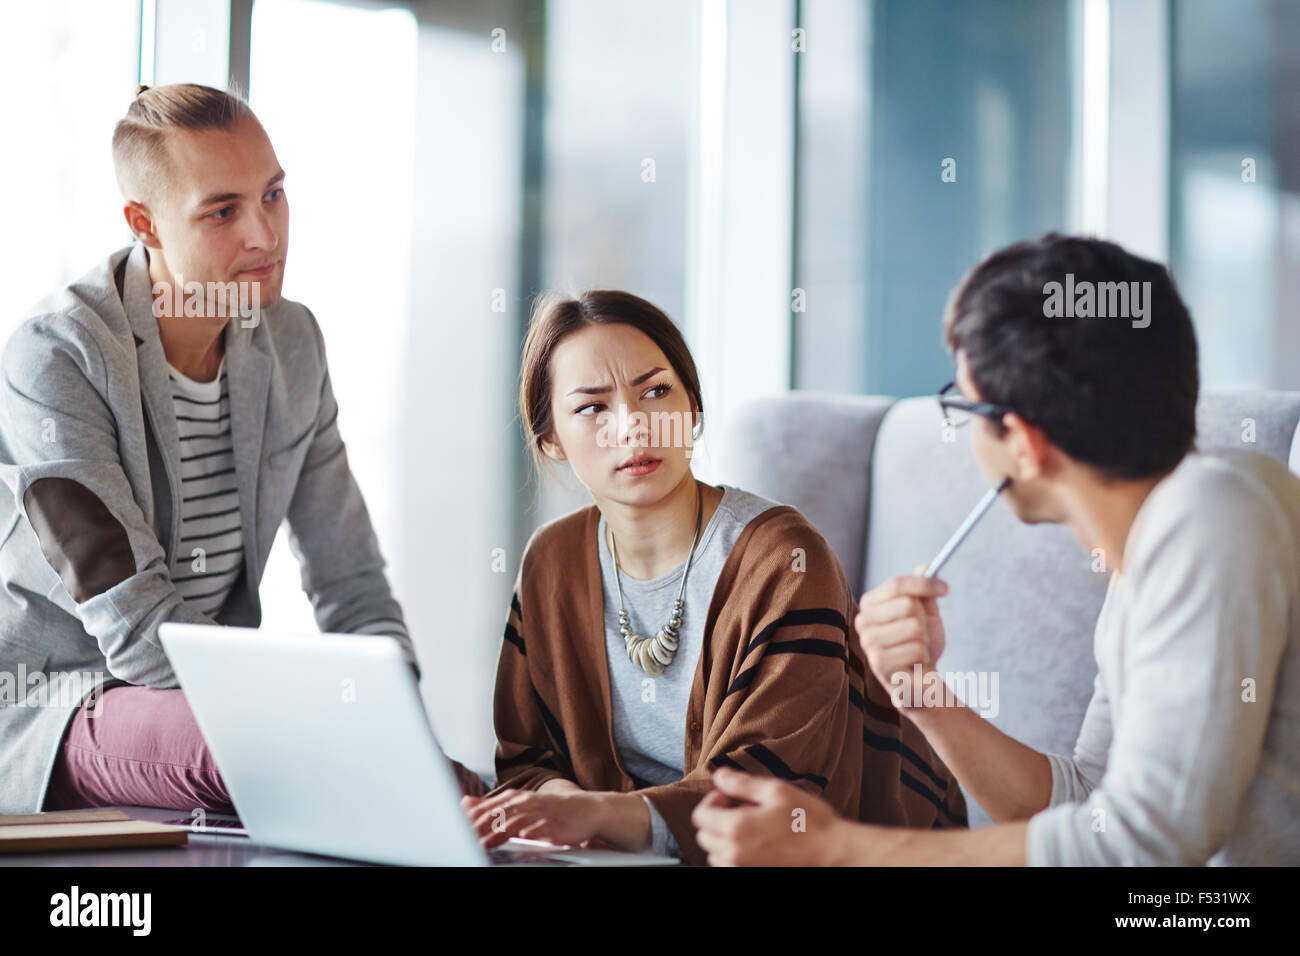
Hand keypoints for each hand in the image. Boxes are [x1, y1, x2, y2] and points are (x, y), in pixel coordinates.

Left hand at [461, 788, 605, 848]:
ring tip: (483, 844)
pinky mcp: (555, 824)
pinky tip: (522, 836)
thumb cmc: (550, 810)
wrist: (586, 809)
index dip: (472, 819)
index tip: (456, 829)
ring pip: (516, 821)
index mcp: (515, 798)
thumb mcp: (520, 804)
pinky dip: (531, 831)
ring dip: (499, 832)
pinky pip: (541, 827)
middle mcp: (526, 803)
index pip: (488, 808)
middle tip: (464, 839)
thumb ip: (491, 805)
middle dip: (480, 827)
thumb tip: (464, 802)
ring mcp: (541, 813)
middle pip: (498, 814)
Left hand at [691, 768, 847, 865]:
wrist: (832, 853)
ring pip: (714, 854)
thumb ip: (741, 783)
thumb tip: (718, 775)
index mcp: (736, 827)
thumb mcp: (776, 791)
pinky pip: (728, 867)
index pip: (699, 816)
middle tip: (739, 809)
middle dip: (715, 819)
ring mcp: (741, 869)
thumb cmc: (808, 820)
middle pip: (703, 836)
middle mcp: (733, 852)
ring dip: (722, 839)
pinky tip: (754, 845)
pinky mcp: (752, 877)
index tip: (729, 796)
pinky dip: (733, 856)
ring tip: (748, 828)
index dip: (711, 801)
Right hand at [854, 568, 947, 709]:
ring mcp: (869, 644)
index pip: (897, 584)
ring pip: (914, 627)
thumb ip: (924, 590)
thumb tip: (925, 566)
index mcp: (870, 604)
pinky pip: (916, 649)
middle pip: (907, 604)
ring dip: (924, 641)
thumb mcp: (926, 613)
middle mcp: (863, 622)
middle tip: (921, 633)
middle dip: (924, 619)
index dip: (924, 584)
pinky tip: (914, 665)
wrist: (922, 679)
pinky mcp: (880, 665)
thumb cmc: (921, 643)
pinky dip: (923, 657)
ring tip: (916, 651)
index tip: (945, 589)